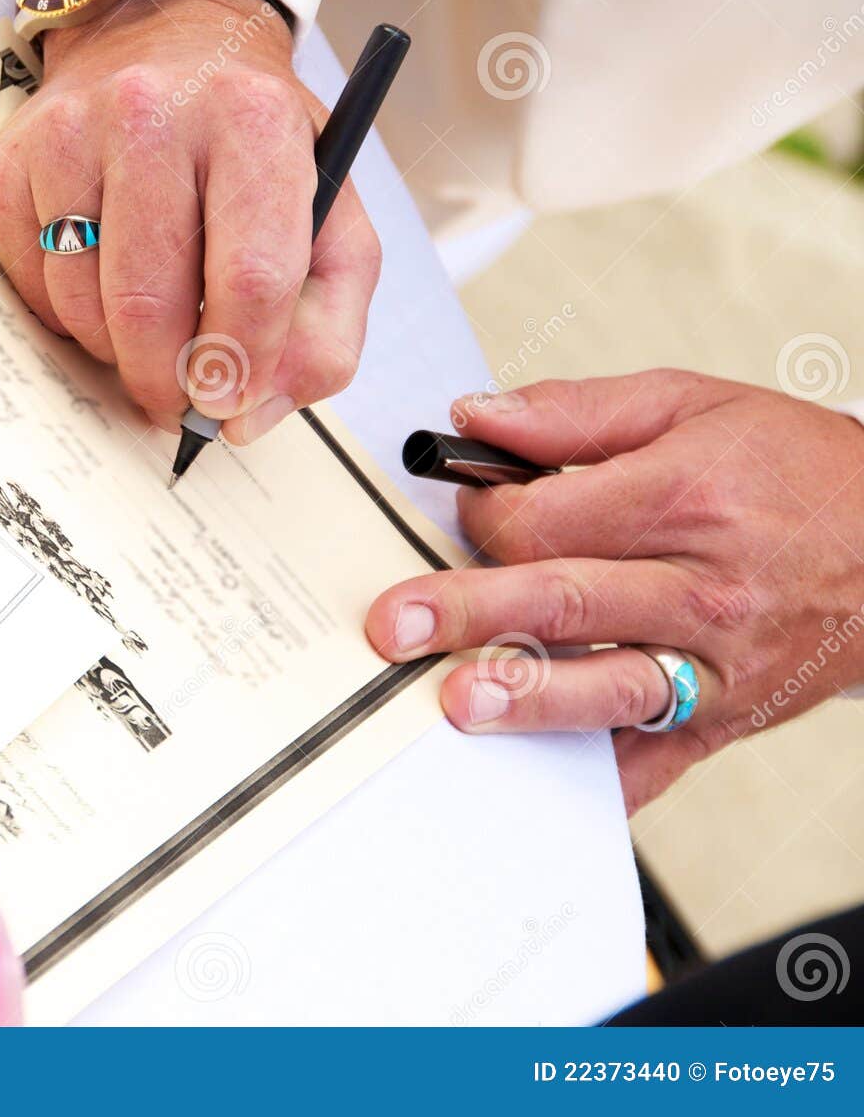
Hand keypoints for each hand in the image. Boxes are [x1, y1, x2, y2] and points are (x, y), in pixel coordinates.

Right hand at [0, 0, 380, 442]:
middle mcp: (153, 113)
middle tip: (181, 399)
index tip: (232, 405)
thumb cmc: (253, 149)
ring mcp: (70, 134)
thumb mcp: (331, 222)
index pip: (251, 275)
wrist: (167, 46)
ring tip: (149, 330)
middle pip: (150, 304)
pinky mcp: (11, 161)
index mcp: (253, 121)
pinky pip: (33, 287)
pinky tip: (103, 286)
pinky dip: (68, 317)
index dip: (241, 363)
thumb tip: (252, 415)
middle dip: (167, 380)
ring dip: (117, 351)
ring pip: (82, 305)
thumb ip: (326, 330)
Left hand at [364, 370, 863, 812]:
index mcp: (686, 498)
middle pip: (566, 601)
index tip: (460, 515)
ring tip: (458, 704)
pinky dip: (601, 778)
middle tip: (398, 624)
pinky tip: (536, 788)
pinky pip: (657, 758)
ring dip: (528, 698)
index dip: (484, 518)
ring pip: (608, 684)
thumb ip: (576, 412)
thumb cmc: (796, 471)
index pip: (550, 520)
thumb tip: (478, 417)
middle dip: (471, 612)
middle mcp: (704, 586)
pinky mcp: (726, 718)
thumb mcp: (694, 405)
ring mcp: (717, 662)